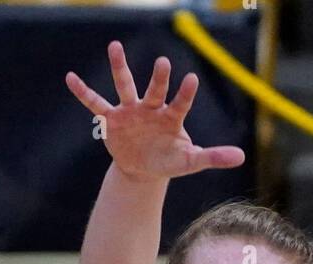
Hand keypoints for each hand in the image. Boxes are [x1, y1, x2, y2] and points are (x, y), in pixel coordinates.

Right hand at [66, 40, 244, 181]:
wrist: (144, 169)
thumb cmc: (170, 160)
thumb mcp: (191, 162)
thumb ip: (214, 156)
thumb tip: (241, 157)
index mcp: (170, 117)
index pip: (180, 103)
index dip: (185, 93)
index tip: (191, 78)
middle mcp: (150, 108)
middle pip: (154, 90)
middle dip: (159, 78)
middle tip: (163, 62)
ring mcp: (130, 111)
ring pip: (125, 85)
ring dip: (119, 67)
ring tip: (114, 45)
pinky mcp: (112, 120)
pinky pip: (95, 104)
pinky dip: (83, 93)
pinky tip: (70, 78)